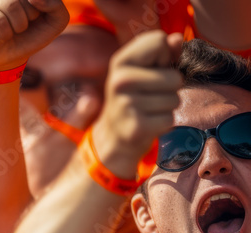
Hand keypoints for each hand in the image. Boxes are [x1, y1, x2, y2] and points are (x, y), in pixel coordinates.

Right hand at [0, 0, 68, 70]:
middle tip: (17, 30)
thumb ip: (55, 7)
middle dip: (19, 24)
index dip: (33, 12)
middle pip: (12, 3)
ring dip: (5, 34)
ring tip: (4, 36)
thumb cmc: (29, 37)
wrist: (6, 60)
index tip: (31, 19)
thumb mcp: (53, 24)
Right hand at [90, 30, 182, 176]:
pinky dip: (163, 123)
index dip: (164, 56)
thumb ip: (165, 51)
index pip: (159, 41)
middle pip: (175, 77)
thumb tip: (178, 39)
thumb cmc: (136, 94)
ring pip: (174, 100)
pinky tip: (148, 122)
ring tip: (149, 109)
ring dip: (167, 106)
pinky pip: (169, 119)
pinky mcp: (135, 127)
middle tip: (151, 95)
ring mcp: (126, 104)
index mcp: (120, 61)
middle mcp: (119, 81)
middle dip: (171, 87)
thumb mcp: (146, 68)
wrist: (115, 133)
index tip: (150, 70)